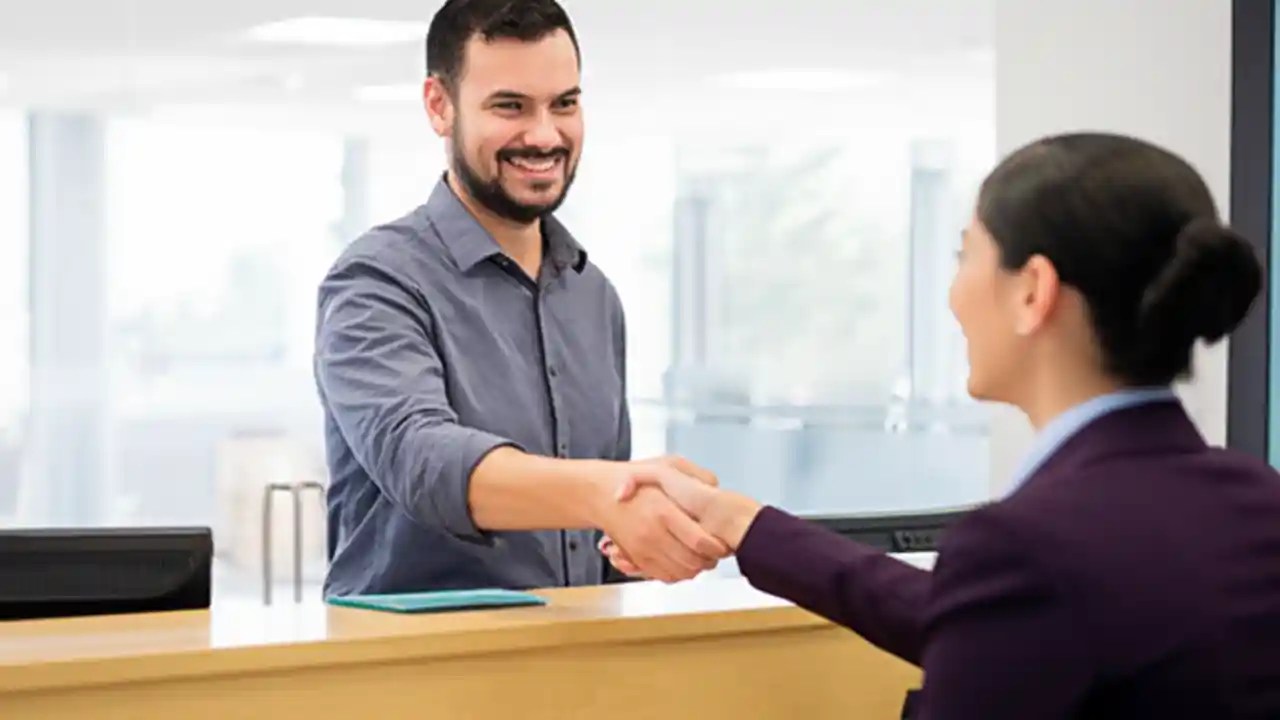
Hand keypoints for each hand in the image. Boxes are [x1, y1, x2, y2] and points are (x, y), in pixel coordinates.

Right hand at [608, 469, 761, 570]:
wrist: (599, 493)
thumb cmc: (633, 478)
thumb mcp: (666, 465)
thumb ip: (694, 475)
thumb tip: (716, 487)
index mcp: (663, 511)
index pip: (699, 540)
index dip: (716, 546)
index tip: (722, 542)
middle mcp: (652, 534)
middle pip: (692, 561)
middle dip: (709, 560)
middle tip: (716, 551)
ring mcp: (643, 549)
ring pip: (680, 572)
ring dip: (696, 568)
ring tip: (702, 556)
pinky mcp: (637, 558)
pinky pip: (664, 576)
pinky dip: (679, 574)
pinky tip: (683, 560)